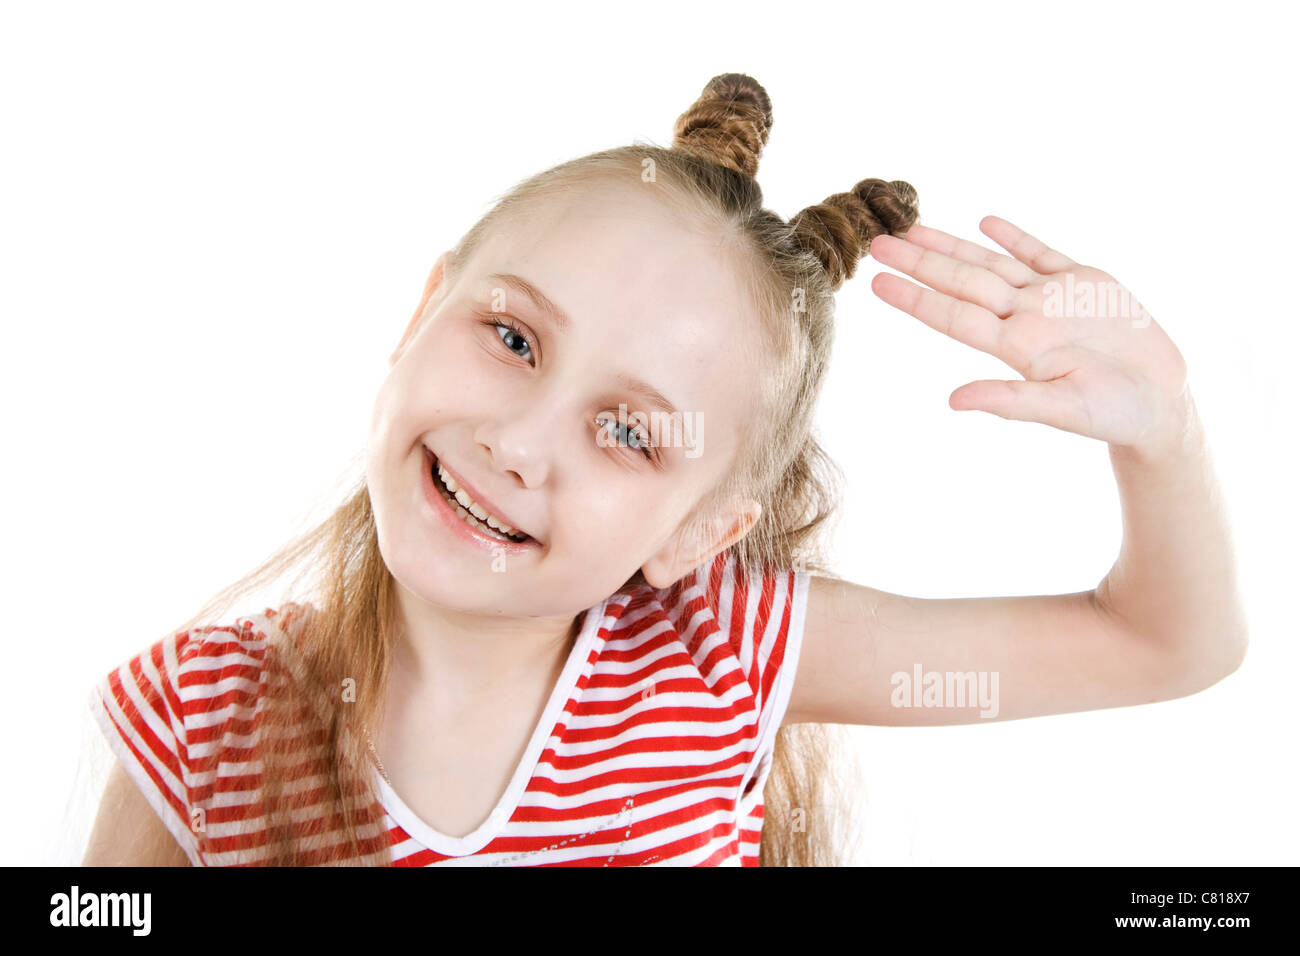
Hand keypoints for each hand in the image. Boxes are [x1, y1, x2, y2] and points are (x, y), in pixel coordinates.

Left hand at [868, 217, 1191, 455]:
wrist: (1160, 404)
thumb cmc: (1112, 414)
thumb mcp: (1064, 410)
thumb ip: (1011, 401)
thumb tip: (954, 401)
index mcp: (1017, 345)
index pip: (953, 316)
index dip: (915, 297)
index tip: (876, 281)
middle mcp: (1026, 317)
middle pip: (963, 281)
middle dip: (920, 261)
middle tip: (877, 241)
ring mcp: (1053, 298)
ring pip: (993, 263)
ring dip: (952, 246)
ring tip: (914, 228)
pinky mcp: (1086, 283)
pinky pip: (1042, 254)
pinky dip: (1015, 238)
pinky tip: (985, 223)